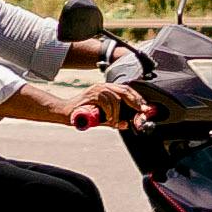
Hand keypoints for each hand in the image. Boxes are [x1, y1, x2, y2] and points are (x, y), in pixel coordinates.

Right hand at [0, 74, 135, 129]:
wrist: (65, 113)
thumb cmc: (82, 114)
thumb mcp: (101, 118)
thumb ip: (113, 120)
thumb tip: (126, 124)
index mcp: (107, 89)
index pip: (126, 90)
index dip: (137, 99)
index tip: (145, 108)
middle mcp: (103, 86)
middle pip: (124, 91)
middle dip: (135, 101)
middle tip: (140, 111)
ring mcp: (97, 89)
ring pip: (116, 98)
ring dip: (118, 112)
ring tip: (115, 121)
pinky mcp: (92, 94)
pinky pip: (106, 101)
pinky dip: (110, 112)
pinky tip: (109, 119)